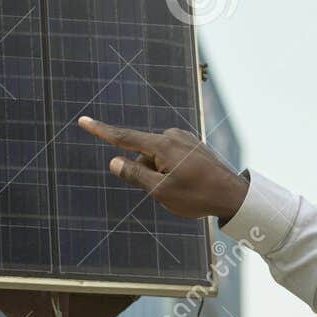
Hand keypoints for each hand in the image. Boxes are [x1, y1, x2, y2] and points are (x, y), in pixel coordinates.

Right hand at [78, 117, 247, 222]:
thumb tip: (114, 161)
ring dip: (160, 173)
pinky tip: (189, 184)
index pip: (123, 138)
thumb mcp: (161, 191)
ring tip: (184, 190)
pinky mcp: (192, 145)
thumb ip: (135, 174)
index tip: (83, 121)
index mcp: (162, 145)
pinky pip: (171, 157)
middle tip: (170, 192)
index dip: (100, 131)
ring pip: (157, 157)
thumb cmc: (197, 196)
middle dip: (145, 172)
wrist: (234, 196)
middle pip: (142, 154)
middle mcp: (172, 136)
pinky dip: (171, 171)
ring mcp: (184, 139)